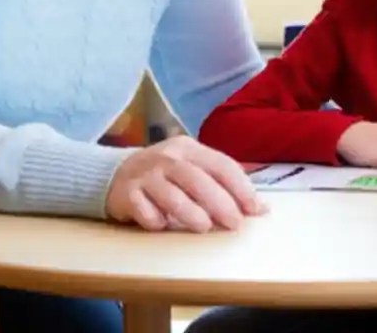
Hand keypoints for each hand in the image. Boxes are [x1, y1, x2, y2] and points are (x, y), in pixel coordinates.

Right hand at [105, 135, 266, 232]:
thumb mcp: (193, 168)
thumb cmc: (166, 175)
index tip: (255, 210)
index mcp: (189, 148)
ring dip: (191, 213)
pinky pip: (144, 210)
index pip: (221, 165)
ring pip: (172, 195)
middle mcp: (167, 158)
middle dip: (220, 204)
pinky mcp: (126, 194)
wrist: (115, 173)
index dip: (241, 188)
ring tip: (204, 227)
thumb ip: (223, 184)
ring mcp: (145, 175)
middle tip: (234, 225)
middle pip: (198, 180)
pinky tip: (162, 225)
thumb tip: (261, 208)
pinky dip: (155, 220)